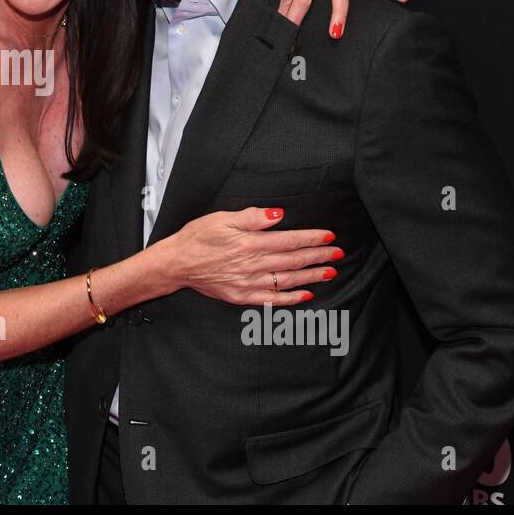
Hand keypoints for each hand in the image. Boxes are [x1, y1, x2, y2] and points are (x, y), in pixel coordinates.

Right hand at [156, 206, 341, 304]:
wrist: (176, 263)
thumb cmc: (197, 238)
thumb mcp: (221, 218)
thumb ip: (251, 217)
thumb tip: (278, 215)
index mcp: (249, 243)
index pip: (289, 240)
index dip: (312, 239)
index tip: (328, 237)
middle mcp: (252, 265)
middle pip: (293, 261)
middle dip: (318, 256)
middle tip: (337, 254)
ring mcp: (248, 283)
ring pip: (287, 280)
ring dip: (311, 276)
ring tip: (329, 272)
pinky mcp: (242, 296)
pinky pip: (271, 299)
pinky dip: (290, 298)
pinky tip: (305, 295)